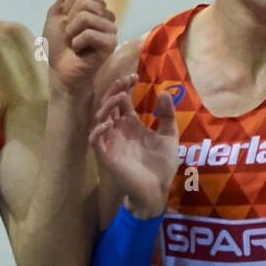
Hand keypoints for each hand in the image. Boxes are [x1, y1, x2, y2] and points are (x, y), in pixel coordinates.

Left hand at [43, 0, 116, 93]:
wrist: (61, 70)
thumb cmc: (59, 45)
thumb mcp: (57, 15)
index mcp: (96, 8)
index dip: (65, 10)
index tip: (66, 25)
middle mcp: (106, 17)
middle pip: (82, 3)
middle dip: (69, 21)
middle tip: (71, 36)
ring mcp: (110, 30)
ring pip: (86, 17)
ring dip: (72, 33)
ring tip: (75, 44)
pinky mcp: (111, 44)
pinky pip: (89, 33)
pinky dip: (78, 43)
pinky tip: (81, 51)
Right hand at [89, 75, 179, 217]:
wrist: (157, 189)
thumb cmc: (162, 164)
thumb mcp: (169, 136)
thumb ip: (167, 116)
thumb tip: (164, 93)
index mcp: (131, 124)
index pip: (123, 100)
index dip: (125, 86)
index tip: (134, 76)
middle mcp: (119, 130)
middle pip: (109, 104)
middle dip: (115, 90)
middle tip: (125, 80)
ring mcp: (111, 142)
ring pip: (100, 119)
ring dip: (107, 106)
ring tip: (120, 97)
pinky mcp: (107, 156)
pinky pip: (96, 141)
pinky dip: (98, 131)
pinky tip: (107, 123)